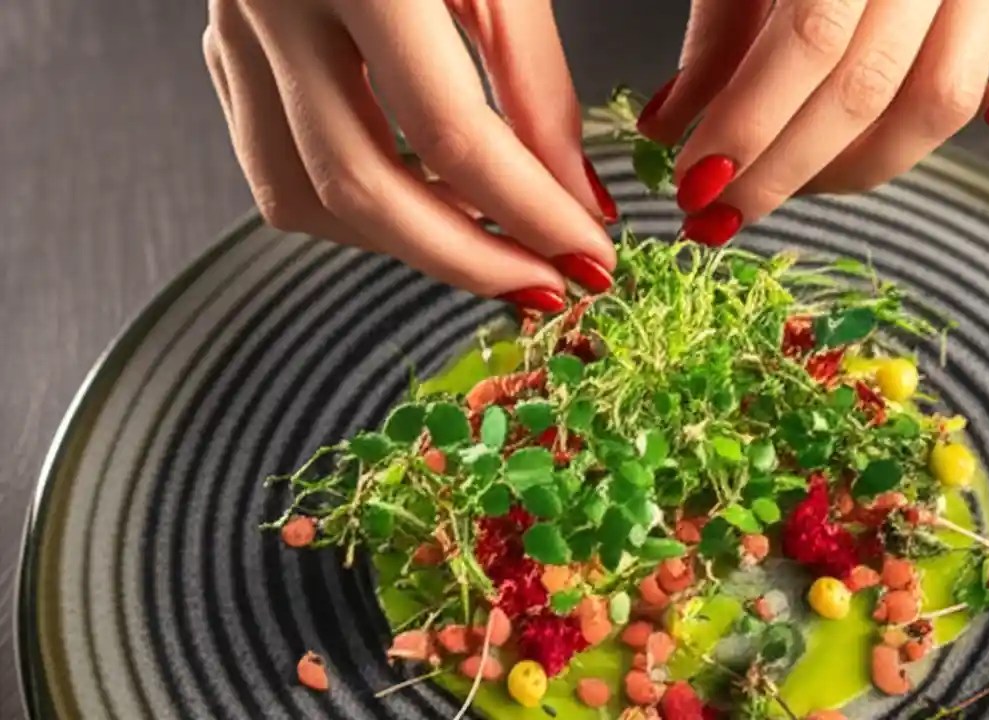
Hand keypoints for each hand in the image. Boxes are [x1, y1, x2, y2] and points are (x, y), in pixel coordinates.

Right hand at [202, 0, 618, 312]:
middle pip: (363, 187)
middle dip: (467, 260)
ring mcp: (234, 29)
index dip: (530, 213)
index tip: (590, 256)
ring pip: (304, 196)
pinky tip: (421, 206)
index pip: (451, 135)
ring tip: (488, 251)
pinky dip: (354, 209)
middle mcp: (275, 2)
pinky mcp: (225, 48)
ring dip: (404, 246)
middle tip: (543, 287)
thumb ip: (538, 83)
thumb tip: (574, 203)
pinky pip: (277, 167)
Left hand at [638, 0, 988, 245]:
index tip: (693, 189)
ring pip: (950, 97)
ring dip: (866, 166)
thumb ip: (719, 24)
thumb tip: (669, 125)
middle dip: (783, 171)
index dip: (748, 130)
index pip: (810, 43)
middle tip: (722, 212)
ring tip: (798, 184)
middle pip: (871, 88)